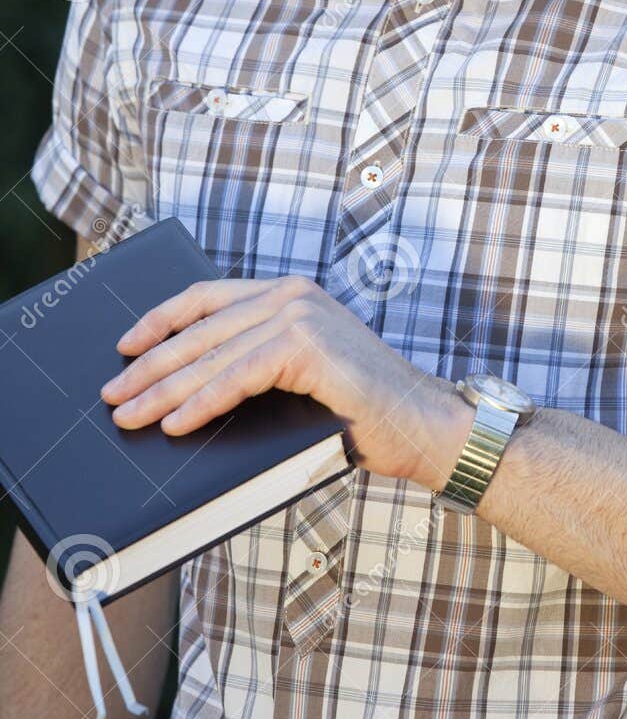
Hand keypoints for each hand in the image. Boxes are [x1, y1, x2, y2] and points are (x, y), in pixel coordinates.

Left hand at [98, 273, 466, 486]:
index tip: (125, 347)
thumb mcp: (297, 377)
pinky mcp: (305, 345)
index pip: (207, 298)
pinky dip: (200, 403)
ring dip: (163, 389)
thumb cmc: (360, 411)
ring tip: (130, 416)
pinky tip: (174, 423)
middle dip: (149, 365)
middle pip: (200, 328)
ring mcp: (300, 314)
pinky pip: (235, 376)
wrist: (421, 425)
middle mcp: (292, 294)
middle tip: (113, 394)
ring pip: (211, 354)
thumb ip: (254, 365)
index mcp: (290, 293)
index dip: (160, 320)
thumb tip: (183, 387)